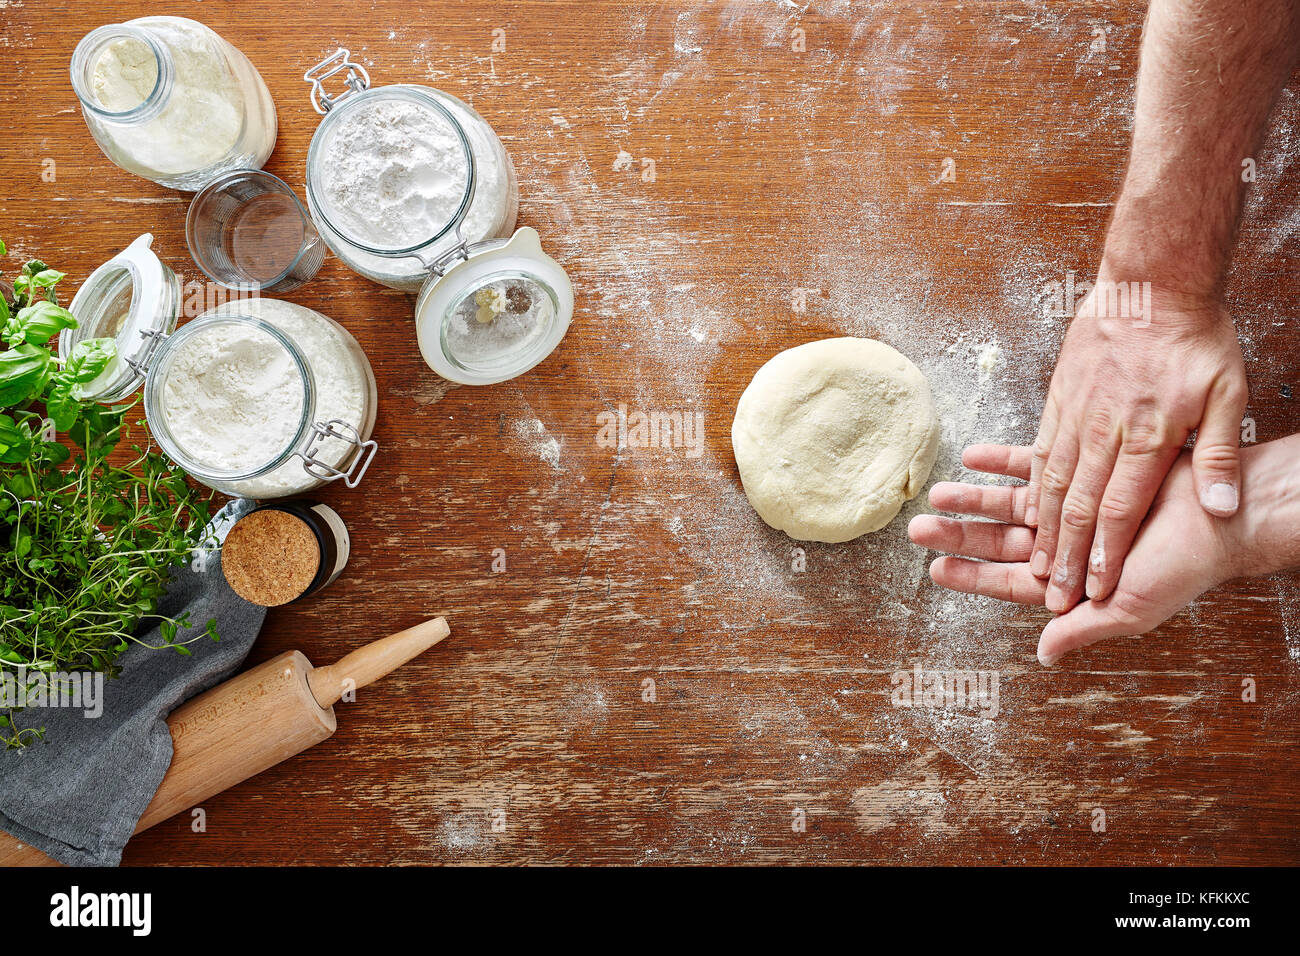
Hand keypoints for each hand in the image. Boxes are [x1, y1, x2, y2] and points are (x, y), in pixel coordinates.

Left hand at [909, 444, 1241, 665]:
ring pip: (1010, 506)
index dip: (972, 575)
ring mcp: (1074, 510)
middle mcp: (1066, 546)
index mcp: (1072, 582)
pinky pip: (1036, 467)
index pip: (1009, 582)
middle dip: (959, 534)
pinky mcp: (1085, 475)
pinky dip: (1006, 462)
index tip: (936, 568)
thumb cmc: (1184, 568)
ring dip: (974, 498)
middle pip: (1000, 543)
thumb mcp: (1130, 608)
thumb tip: (1042, 655)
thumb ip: (1082, 629)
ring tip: (939, 492)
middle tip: (919, 527)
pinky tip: (974, 455)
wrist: (1223, 515)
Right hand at [1025, 282, 1246, 615]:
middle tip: (1051, 592)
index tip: (1091, 591)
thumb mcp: (1228, 392)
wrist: (1150, 283)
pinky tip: (1024, 511)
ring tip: (1032, 562)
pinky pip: (1039, 451)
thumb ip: (1221, 454)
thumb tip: (1224, 506)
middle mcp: (1105, 431)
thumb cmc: (1194, 336)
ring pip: (1051, 483)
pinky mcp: (1059, 399)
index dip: (1102, 555)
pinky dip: (1029, 486)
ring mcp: (1076, 415)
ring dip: (1040, 528)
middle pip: (1077, 506)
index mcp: (1148, 436)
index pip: (1118, 511)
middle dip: (1063, 556)